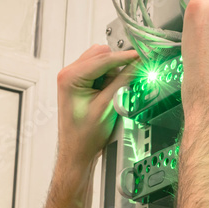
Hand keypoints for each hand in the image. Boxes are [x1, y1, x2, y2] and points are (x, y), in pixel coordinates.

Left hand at [56, 45, 138, 165]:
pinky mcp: (79, 83)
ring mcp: (72, 78)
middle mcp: (68, 74)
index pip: (103, 59)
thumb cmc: (84, 136)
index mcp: (70, 77)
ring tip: (110, 95)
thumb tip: (137, 65)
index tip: (140, 56)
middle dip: (115, 68)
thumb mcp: (108, 106)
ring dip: (111, 74)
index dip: (124, 57)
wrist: (77, 151)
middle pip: (100, 55)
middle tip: (121, 86)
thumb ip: (124, 81)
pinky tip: (108, 94)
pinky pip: (98, 71)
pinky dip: (107, 79)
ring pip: (100, 62)